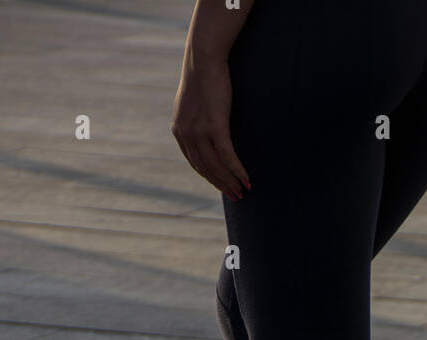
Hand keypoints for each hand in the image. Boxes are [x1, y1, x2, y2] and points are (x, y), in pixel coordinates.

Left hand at [171, 55, 249, 200]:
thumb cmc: (203, 75)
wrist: (203, 56)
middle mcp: (186, 134)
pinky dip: (237, 170)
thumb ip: (196, 119)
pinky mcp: (215, 125)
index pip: (195, 163)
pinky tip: (246, 179)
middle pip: (206, 169)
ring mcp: (199, 131)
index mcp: (179, 131)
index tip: (223, 186)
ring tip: (243, 191)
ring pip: (216, 166)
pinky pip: (227, 155)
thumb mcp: (194, 102)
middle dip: (222, 185)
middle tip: (236, 196)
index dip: (210, 178)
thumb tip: (205, 129)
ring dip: (231, 182)